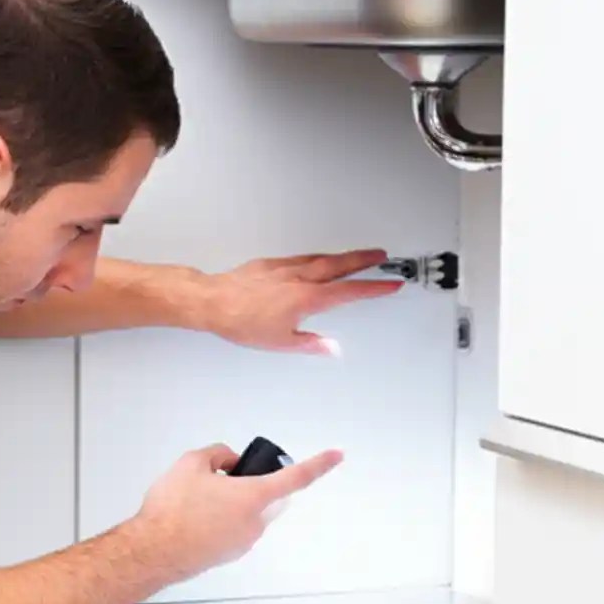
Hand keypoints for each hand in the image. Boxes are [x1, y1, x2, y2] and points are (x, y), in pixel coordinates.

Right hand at [126, 443, 344, 582]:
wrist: (154, 550)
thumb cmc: (172, 512)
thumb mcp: (191, 463)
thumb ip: (217, 454)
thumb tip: (226, 460)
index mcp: (253, 496)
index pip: (297, 477)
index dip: (319, 464)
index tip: (335, 456)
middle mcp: (255, 522)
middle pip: (266, 494)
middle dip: (250, 482)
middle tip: (222, 476)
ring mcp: (244, 541)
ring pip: (248, 512)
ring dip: (231, 502)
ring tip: (196, 500)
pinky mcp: (229, 554)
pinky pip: (234, 528)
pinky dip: (221, 519)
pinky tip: (194, 517)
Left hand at [191, 249, 403, 355]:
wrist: (213, 302)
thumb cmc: (242, 322)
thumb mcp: (281, 342)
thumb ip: (311, 343)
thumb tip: (332, 347)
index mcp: (307, 298)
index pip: (349, 292)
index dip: (373, 288)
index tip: (390, 284)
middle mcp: (299, 279)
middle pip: (339, 265)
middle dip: (363, 260)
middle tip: (381, 256)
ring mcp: (284, 268)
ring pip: (321, 259)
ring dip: (342, 257)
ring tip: (356, 256)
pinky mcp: (269, 264)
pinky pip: (300, 258)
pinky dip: (316, 258)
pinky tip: (316, 260)